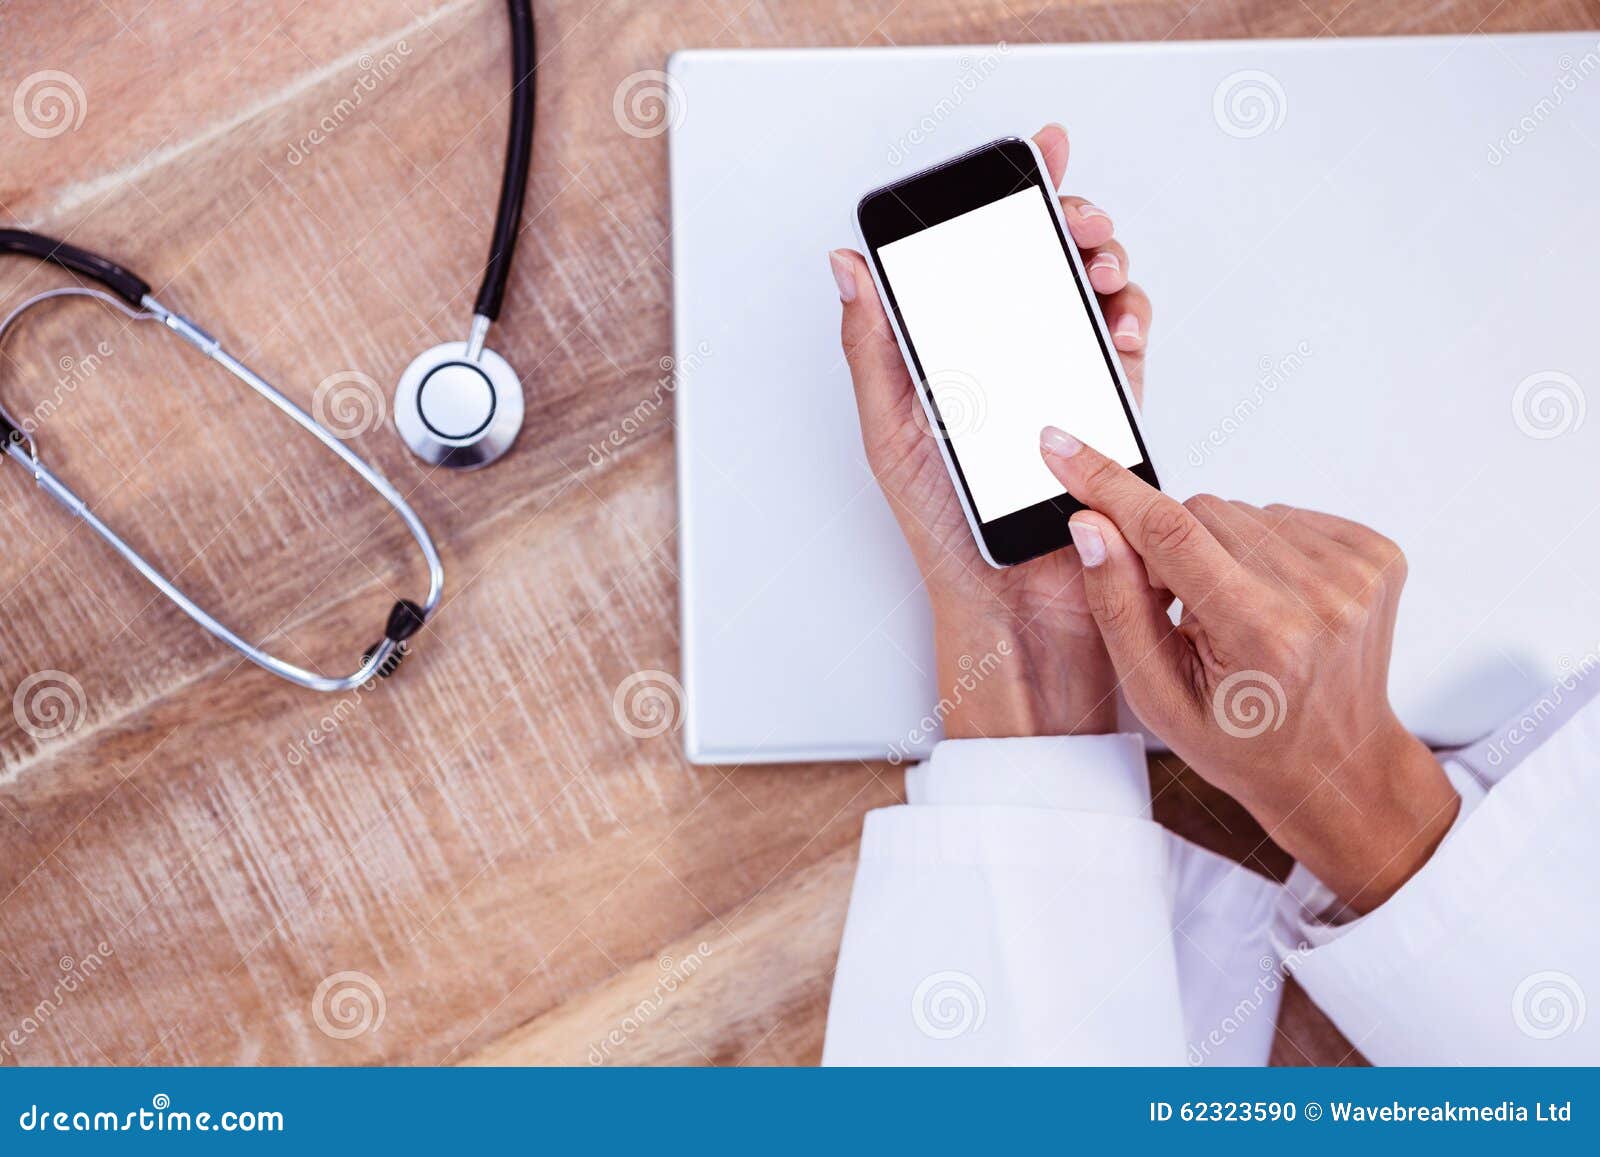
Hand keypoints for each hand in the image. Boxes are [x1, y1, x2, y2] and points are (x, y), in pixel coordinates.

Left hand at [830, 124, 1152, 738]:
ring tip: (1098, 261)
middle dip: (1071, 216)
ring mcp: (1063, 376)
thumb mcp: (890, 428)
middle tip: (1071, 215)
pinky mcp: (1108, 407)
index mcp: (957, 349)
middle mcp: (1011, 354)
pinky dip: (1134, 318)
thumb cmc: (941, 526)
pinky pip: (1129, 343)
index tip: (1030, 157)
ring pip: (1098, 290)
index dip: (1010, 199)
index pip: (983, 256)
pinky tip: (1119, 324)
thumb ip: (874, 346)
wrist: (1006, 599)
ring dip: (1106, 257)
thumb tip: (846, 267)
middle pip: (1050, 258)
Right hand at [1038, 430, 1459, 912]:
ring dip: (1218, 548)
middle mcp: (1320, 596)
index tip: (1062, 448)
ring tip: (1232, 611)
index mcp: (1263, 635)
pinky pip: (1283, 514)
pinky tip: (1267, 596)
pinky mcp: (1376, 553)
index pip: (1168, 532)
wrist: (1336, 764)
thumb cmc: (1245, 739)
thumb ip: (1119, 605)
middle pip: (1202, 511)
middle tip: (1178, 608)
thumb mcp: (1157, 695)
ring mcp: (1356, 571)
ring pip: (1240, 510)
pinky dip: (1260, 547)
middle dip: (1170, 545)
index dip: (1107, 485)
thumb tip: (1092, 525)